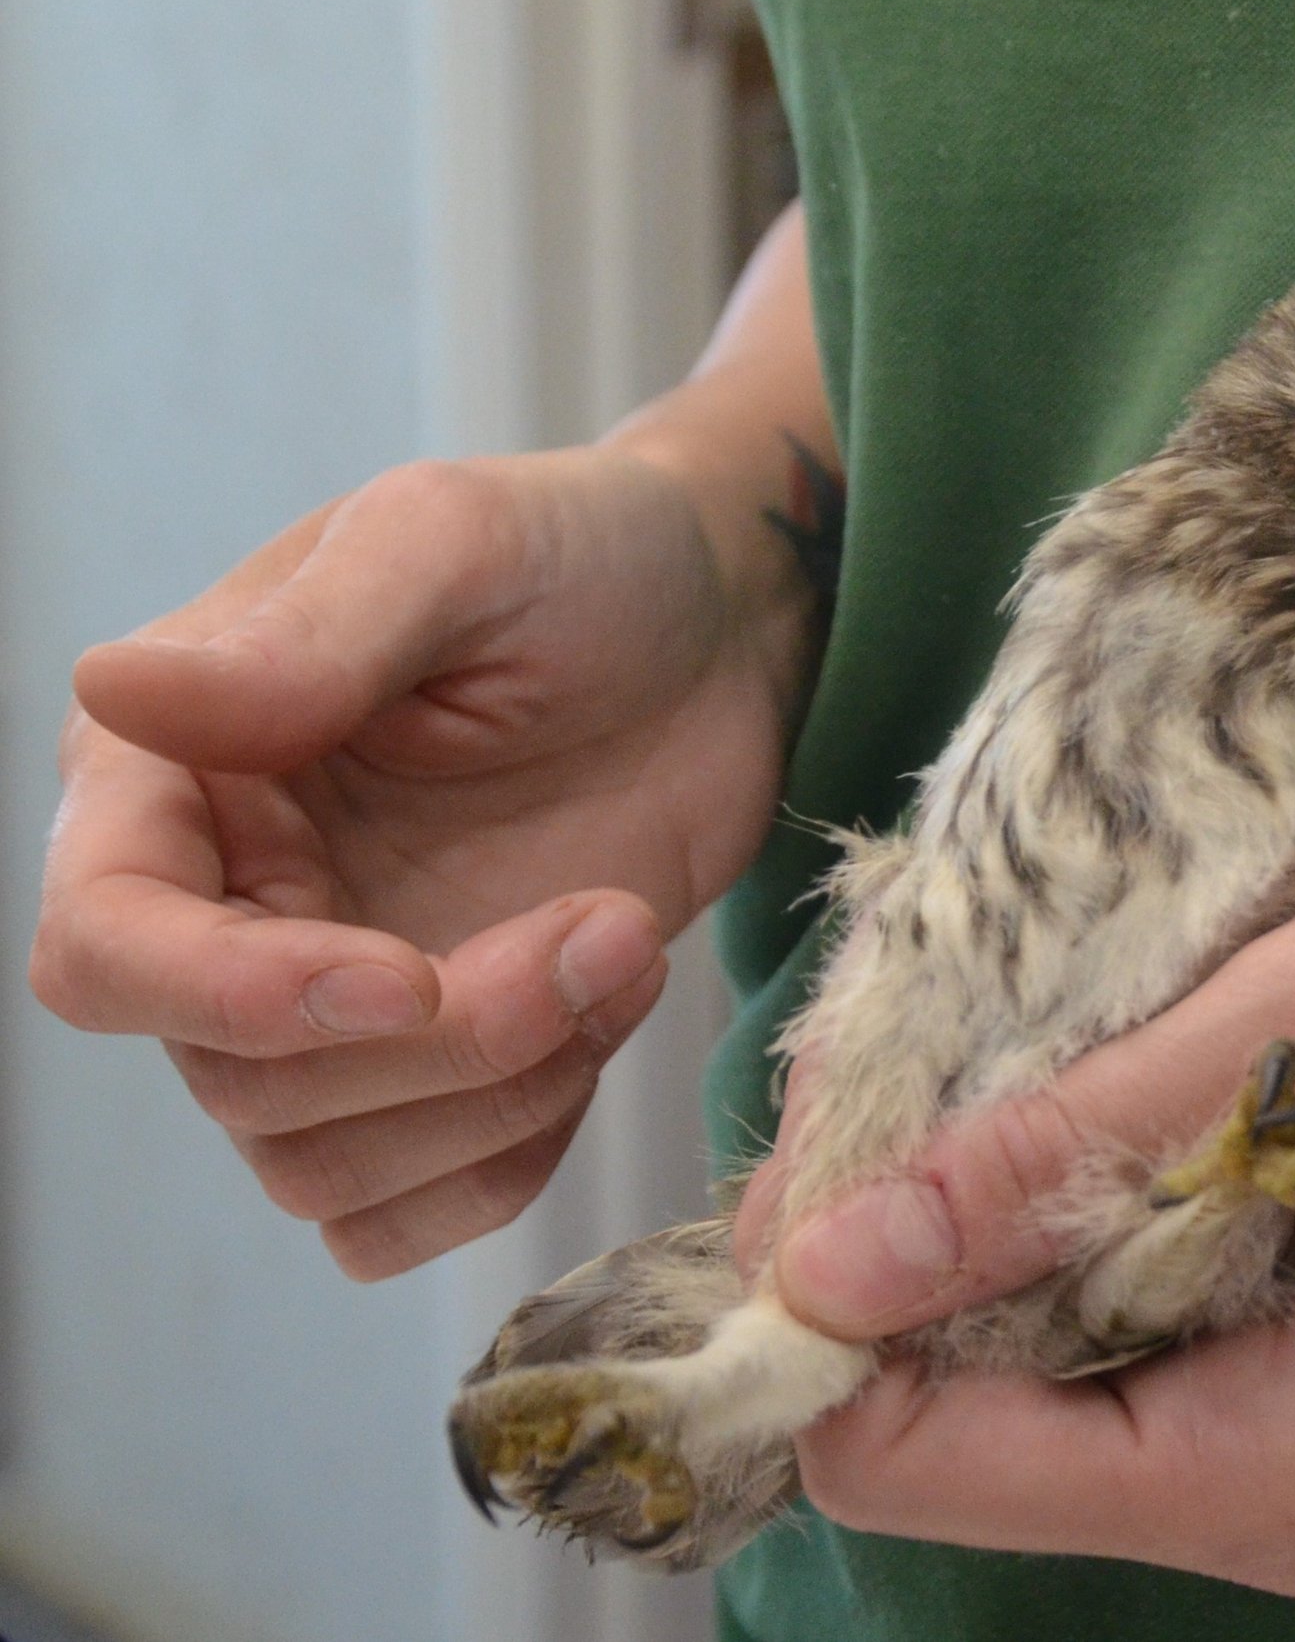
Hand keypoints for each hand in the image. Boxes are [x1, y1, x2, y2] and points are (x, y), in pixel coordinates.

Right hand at [33, 442, 806, 1277]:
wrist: (728, 618)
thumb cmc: (583, 552)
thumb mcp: (455, 543)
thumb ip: (307, 637)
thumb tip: (112, 690)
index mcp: (179, 773)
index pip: (108, 947)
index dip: (234, 996)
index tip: (409, 982)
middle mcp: (229, 903)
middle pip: (241, 1083)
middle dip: (443, 1044)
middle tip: (608, 925)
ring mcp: (332, 995)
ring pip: (325, 1167)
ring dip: (503, 1093)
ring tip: (626, 940)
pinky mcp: (437, 1060)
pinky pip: (406, 1208)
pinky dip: (515, 1154)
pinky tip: (610, 1002)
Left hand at [736, 769, 1294, 1590]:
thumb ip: (1085, 1142)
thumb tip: (832, 1258)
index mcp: (1289, 1467)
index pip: (932, 1464)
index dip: (819, 1315)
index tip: (772, 1132)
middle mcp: (1276, 1472)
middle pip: (968, 1403)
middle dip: (882, 1236)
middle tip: (852, 1033)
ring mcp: (1292, 1388)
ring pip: (1032, 1322)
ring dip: (966, 1181)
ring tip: (928, 1014)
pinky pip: (1117, 1262)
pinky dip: (1057, 1157)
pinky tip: (1036, 1036)